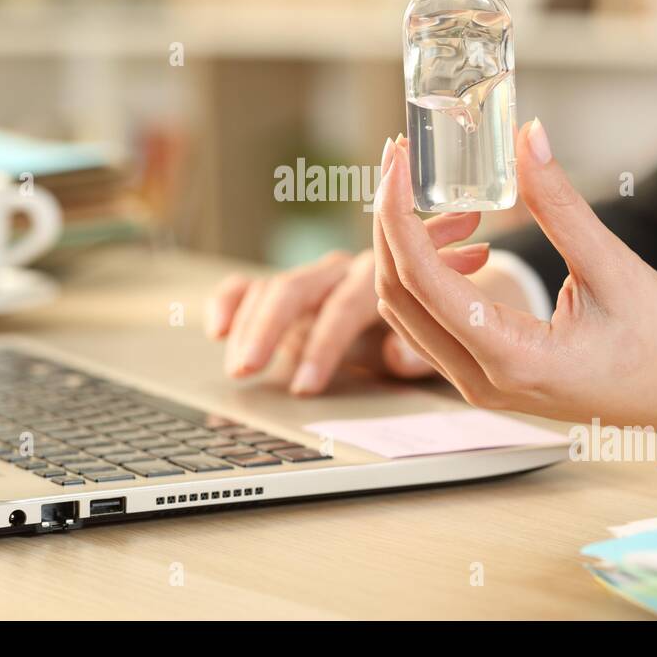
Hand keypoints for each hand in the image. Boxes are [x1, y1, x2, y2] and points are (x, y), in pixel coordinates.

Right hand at [204, 216, 491, 395]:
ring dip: (248, 325)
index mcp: (382, 277)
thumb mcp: (438, 342)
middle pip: (298, 288)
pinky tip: (216, 327)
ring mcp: (314, 277)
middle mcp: (344, 269)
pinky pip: (252, 285)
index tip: (304, 387)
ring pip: (272, 286)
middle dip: (269, 329)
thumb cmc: (436, 323)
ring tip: (237, 367)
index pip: (345, 306)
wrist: (439, 292)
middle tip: (247, 369)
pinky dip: (231, 301)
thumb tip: (400, 358)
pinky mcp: (290, 288)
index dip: (322, 346)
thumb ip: (421, 353)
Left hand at [372, 123, 656, 448]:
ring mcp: (478, 386)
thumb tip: (527, 138)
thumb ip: (559, 203)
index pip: (421, 280)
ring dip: (414, 250)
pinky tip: (474, 246)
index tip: (398, 161)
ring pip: (407, 312)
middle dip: (392, 224)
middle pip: (397, 295)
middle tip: (405, 165)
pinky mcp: (484, 378)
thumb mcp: (613, 266)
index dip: (398, 213)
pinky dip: (433, 277)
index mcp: (512, 358)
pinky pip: (431, 324)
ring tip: (459, 208)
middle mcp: (483, 380)